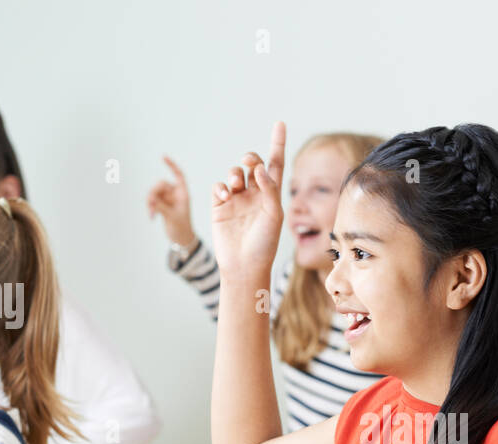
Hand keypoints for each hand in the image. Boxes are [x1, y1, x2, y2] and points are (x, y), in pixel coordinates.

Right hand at [146, 155, 196, 247]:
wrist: (181, 238)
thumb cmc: (182, 228)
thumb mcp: (172, 217)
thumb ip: (162, 206)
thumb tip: (151, 199)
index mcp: (183, 194)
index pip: (179, 175)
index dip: (172, 166)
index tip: (163, 157)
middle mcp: (175, 194)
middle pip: (161, 185)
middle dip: (154, 193)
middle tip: (151, 204)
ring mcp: (168, 199)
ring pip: (154, 192)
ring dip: (150, 202)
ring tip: (151, 214)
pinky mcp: (161, 204)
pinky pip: (152, 200)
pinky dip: (150, 207)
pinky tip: (151, 217)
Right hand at [209, 121, 286, 280]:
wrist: (243, 265)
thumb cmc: (264, 244)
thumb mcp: (274, 216)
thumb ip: (269, 189)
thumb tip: (257, 168)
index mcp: (271, 194)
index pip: (275, 164)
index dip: (277, 143)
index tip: (279, 123)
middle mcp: (254, 194)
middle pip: (251, 164)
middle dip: (250, 157)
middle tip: (248, 161)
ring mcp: (236, 199)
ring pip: (234, 173)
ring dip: (234, 173)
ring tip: (235, 184)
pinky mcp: (219, 206)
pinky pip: (218, 186)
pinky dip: (221, 185)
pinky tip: (225, 194)